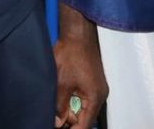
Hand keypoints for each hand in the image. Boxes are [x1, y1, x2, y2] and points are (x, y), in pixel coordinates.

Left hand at [54, 5, 107, 127]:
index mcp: (95, 98)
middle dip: (69, 119)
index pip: (85, 124)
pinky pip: (82, 97)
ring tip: (55, 109)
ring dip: (69, 109)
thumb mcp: (61, 82)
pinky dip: (72, 99)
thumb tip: (57, 122)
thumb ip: (60, 104)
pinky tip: (60, 97)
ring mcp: (96, 88)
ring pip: (82, 107)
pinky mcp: (91, 81)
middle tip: (54, 119)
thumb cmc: (70, 54)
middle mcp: (99, 95)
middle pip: (84, 117)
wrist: (77, 33)